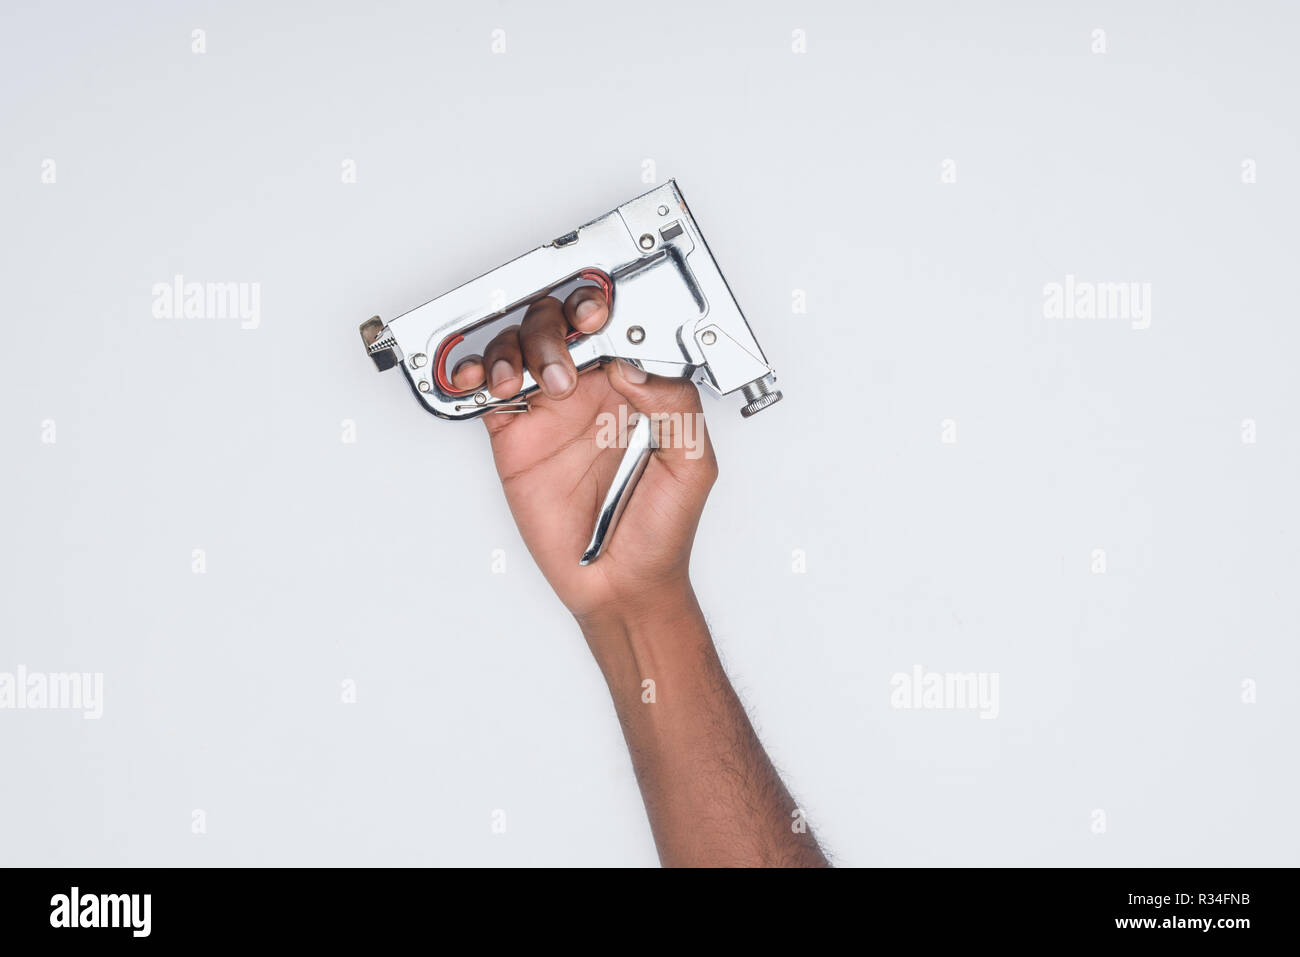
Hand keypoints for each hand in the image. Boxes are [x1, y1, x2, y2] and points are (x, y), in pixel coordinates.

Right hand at [449, 287, 717, 626]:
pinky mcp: (515, 439)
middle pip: (557, 326)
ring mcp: (548, 413)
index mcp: (634, 390)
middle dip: (554, 324)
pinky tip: (483, 380)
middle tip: (564, 360)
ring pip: (518, 349)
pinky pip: (486, 394)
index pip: (610, 329)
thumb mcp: (693, 465)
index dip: (598, 310)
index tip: (596, 317)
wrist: (621, 585)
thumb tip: (636, 367)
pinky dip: (474, 374)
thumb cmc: (662, 531)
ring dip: (516, 349)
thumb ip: (676, 408)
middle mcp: (589, 394)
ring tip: (531, 382)